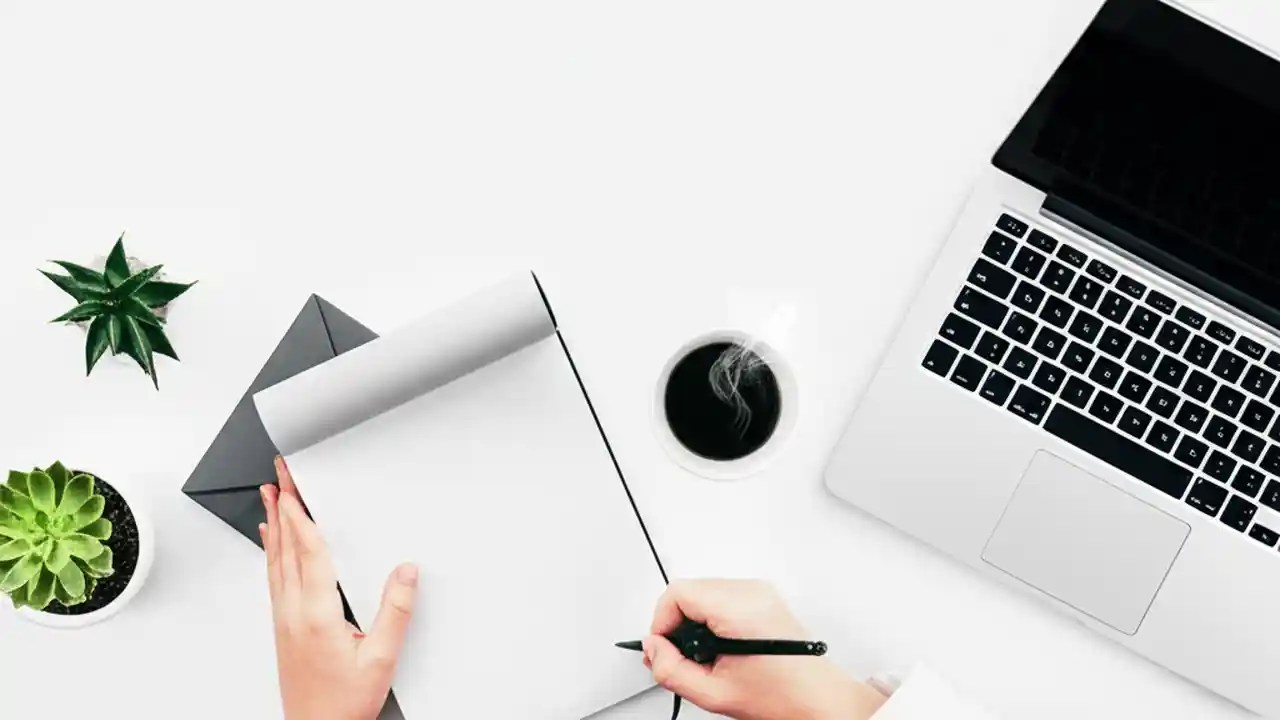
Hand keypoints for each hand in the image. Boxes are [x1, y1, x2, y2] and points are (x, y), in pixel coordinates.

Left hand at [260, 457, 419, 719]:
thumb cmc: (342, 703)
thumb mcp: (381, 658)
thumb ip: (395, 612)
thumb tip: (405, 572)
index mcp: (316, 614)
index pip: (308, 553)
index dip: (300, 516)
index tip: (294, 489)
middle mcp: (293, 613)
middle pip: (285, 549)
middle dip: (282, 509)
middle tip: (278, 477)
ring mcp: (283, 620)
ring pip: (274, 562)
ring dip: (273, 527)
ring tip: (270, 499)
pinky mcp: (282, 628)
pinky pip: (274, 579)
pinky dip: (272, 554)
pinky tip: (271, 545)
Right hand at [643, 580, 885, 719]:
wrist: (820, 698)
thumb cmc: (783, 696)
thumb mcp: (715, 693)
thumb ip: (672, 670)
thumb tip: (654, 649)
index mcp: (740, 610)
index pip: (678, 592)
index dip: (661, 621)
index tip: (662, 646)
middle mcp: (752, 592)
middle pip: (689, 590)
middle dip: (676, 623)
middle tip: (675, 655)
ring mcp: (761, 591)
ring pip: (704, 591)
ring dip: (693, 621)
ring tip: (701, 655)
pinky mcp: (765, 596)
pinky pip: (722, 595)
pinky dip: (711, 617)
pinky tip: (717, 646)